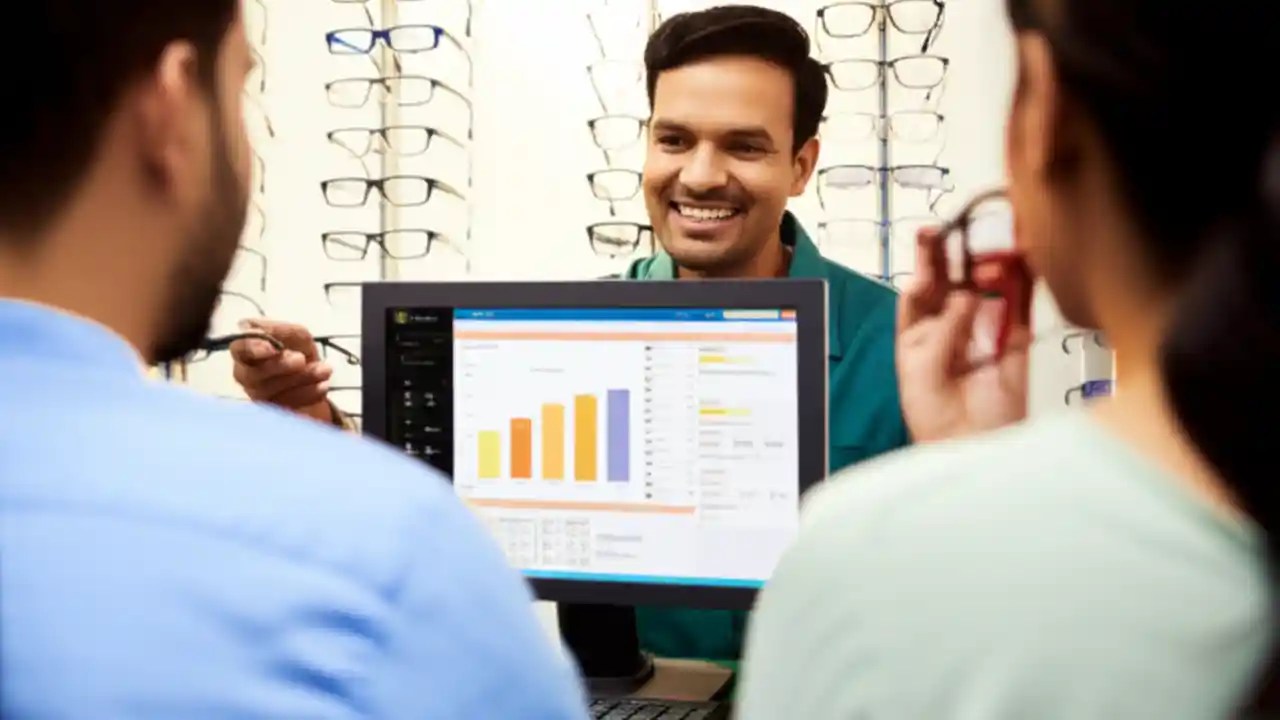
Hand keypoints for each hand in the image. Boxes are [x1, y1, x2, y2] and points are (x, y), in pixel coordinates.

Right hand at [230, 318, 335, 423]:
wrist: (314, 376)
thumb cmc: (297, 349)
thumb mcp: (296, 334)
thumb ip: (280, 331)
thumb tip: (259, 329)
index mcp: (246, 350)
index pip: (239, 349)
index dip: (253, 348)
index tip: (273, 348)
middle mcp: (245, 374)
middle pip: (252, 374)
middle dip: (279, 366)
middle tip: (301, 359)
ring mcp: (257, 396)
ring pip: (270, 392)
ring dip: (301, 379)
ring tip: (324, 370)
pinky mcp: (273, 411)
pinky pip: (286, 406)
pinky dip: (308, 395)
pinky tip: (323, 386)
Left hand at [896, 228, 1029, 442]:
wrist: (969, 452)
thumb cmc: (934, 419)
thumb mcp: (926, 369)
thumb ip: (947, 328)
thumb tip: (967, 293)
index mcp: (917, 334)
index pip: (919, 289)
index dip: (924, 262)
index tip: (928, 235)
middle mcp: (949, 328)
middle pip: (953, 280)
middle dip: (956, 252)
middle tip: (961, 223)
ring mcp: (983, 333)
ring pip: (988, 287)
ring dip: (990, 265)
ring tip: (992, 251)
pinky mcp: (1013, 343)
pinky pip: (1018, 306)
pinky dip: (1021, 282)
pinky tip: (1020, 260)